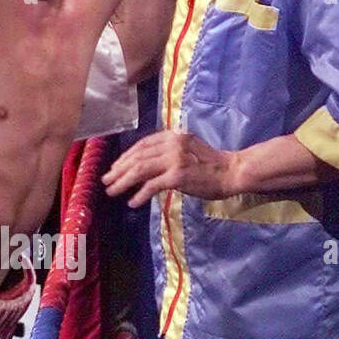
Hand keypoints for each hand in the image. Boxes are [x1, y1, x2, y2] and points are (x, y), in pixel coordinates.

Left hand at [103, 128, 237, 205]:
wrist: (232, 171)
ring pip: (140, 169)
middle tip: (106, 180)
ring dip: (123, 181)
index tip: (115, 168)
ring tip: (112, 191)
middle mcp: (172, 143)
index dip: (126, 156)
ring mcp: (175, 158)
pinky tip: (133, 202)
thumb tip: (145, 166)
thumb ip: (168, 153)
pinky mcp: (178, 175)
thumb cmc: (212, 165)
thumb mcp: (187, 151)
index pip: (142, 144)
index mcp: (173, 136)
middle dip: (119, 170)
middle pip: (138, 156)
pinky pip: (152, 185)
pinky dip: (140, 194)